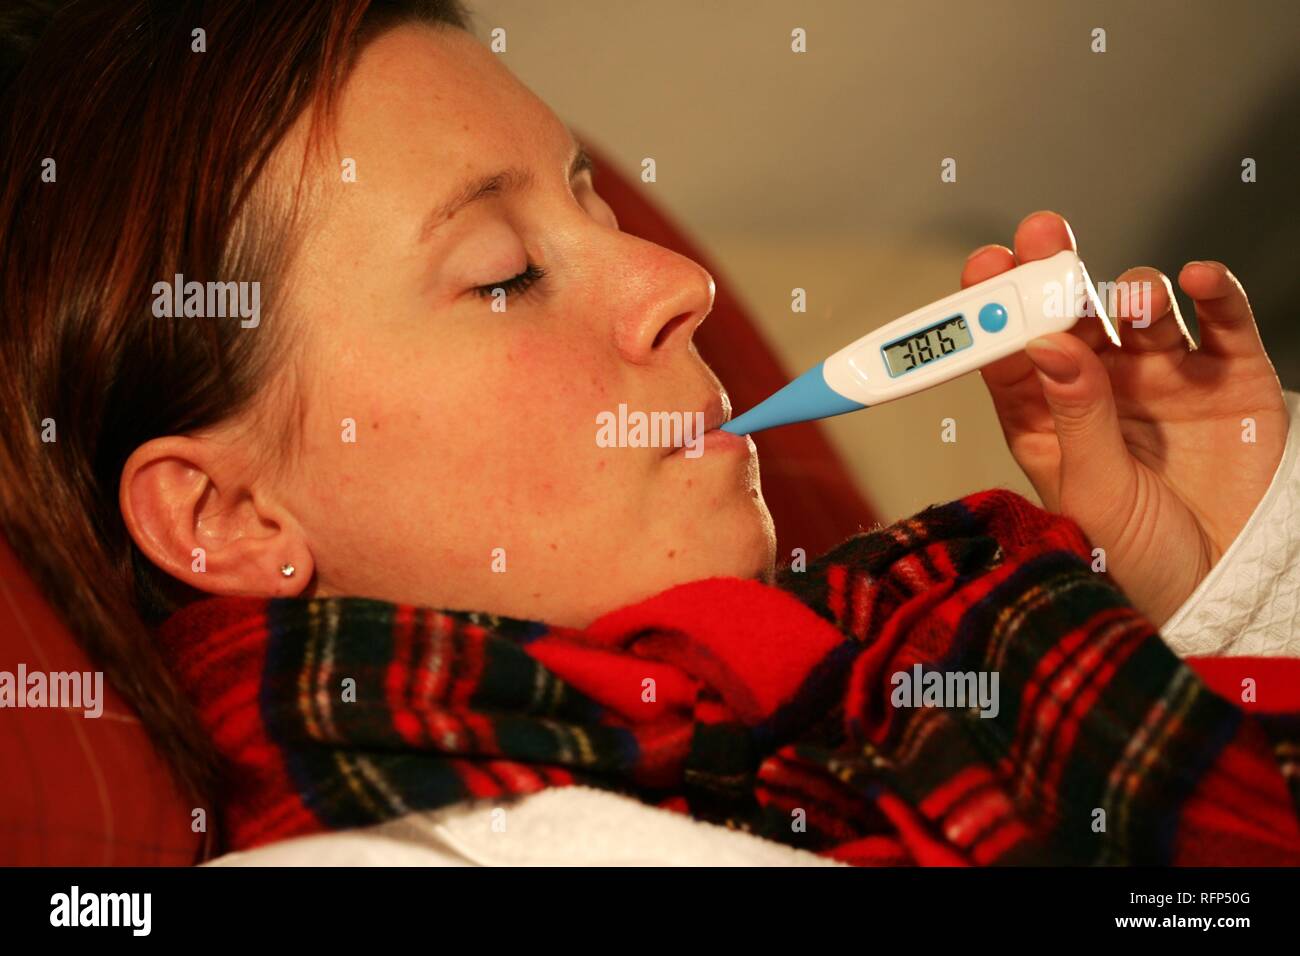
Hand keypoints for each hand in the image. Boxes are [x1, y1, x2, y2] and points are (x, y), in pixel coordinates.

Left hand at [965, 210, 1288, 626]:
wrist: (1226, 594)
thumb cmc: (1140, 560)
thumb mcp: (1094, 493)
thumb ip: (1075, 416)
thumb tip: (1044, 344)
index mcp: (1049, 421)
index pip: (1012, 355)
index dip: (995, 311)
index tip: (984, 268)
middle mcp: (1101, 390)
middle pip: (1070, 318)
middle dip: (1053, 276)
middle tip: (1041, 238)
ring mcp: (1164, 380)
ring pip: (1140, 311)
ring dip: (1131, 292)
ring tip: (1130, 301)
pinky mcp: (1228, 380)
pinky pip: (1220, 324)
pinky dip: (1213, 295)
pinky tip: (1197, 280)